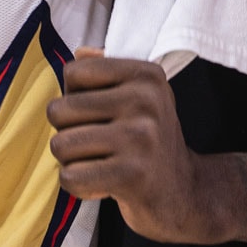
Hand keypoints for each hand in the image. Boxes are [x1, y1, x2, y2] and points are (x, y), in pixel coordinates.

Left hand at [46, 51, 246, 246]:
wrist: (186, 194)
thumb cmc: (150, 142)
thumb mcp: (141, 98)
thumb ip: (107, 71)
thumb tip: (80, 53)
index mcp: (146, 75)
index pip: (74, 72)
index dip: (73, 97)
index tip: (98, 115)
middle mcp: (146, 101)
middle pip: (59, 110)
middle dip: (66, 132)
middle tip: (94, 144)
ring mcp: (140, 139)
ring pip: (61, 145)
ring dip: (71, 161)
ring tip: (99, 163)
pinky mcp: (132, 176)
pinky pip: (71, 177)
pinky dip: (78, 186)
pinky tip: (102, 184)